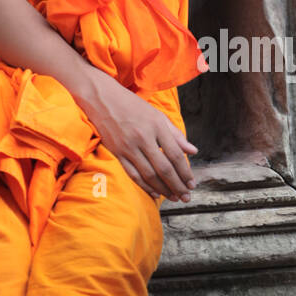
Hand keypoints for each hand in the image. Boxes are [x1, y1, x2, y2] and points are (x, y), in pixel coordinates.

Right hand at [75, 70, 197, 202]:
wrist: (101, 98)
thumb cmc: (132, 105)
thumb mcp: (157, 115)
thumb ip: (176, 134)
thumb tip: (193, 151)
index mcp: (157, 126)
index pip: (176, 155)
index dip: (185, 172)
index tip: (192, 183)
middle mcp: (144, 137)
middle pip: (164, 168)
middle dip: (177, 185)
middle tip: (186, 197)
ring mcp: (129, 146)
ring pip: (149, 175)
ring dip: (163, 189)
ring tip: (173, 197)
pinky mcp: (117, 153)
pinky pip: (132, 174)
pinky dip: (145, 186)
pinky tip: (154, 193)